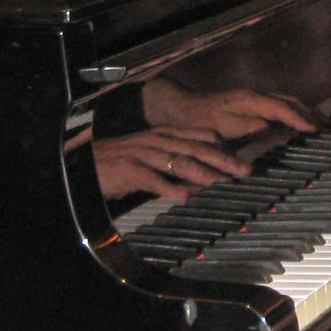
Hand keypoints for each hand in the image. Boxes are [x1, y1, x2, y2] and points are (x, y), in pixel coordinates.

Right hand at [81, 125, 250, 199]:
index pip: (201, 137)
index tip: (244, 161)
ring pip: (179, 162)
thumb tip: (204, 175)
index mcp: (165, 135)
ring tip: (222, 183)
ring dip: (203, 173)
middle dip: (223, 160)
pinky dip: (169, 187)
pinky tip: (184, 196)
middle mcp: (157, 141)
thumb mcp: (152, 155)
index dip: (224, 149)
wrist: (85, 163)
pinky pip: (152, 179)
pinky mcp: (129, 170)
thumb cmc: (122, 163)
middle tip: (245, 171)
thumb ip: (176, 160)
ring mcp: (143, 154)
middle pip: (196, 148)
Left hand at [142, 79, 316, 139]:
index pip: (281, 107)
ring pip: (288, 101)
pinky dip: (296, 113)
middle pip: (290, 101)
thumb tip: (267, 124)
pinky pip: (281, 105)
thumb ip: (243, 125)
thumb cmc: (200, 122)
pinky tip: (302, 124)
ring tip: (323, 125)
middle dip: (311, 113)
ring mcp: (256, 98)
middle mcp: (255, 95)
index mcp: (249, 100)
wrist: (183, 109)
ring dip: (306, 112)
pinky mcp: (254, 104)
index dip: (299, 118)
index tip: (315, 129)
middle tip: (330, 128)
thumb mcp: (219, 127)